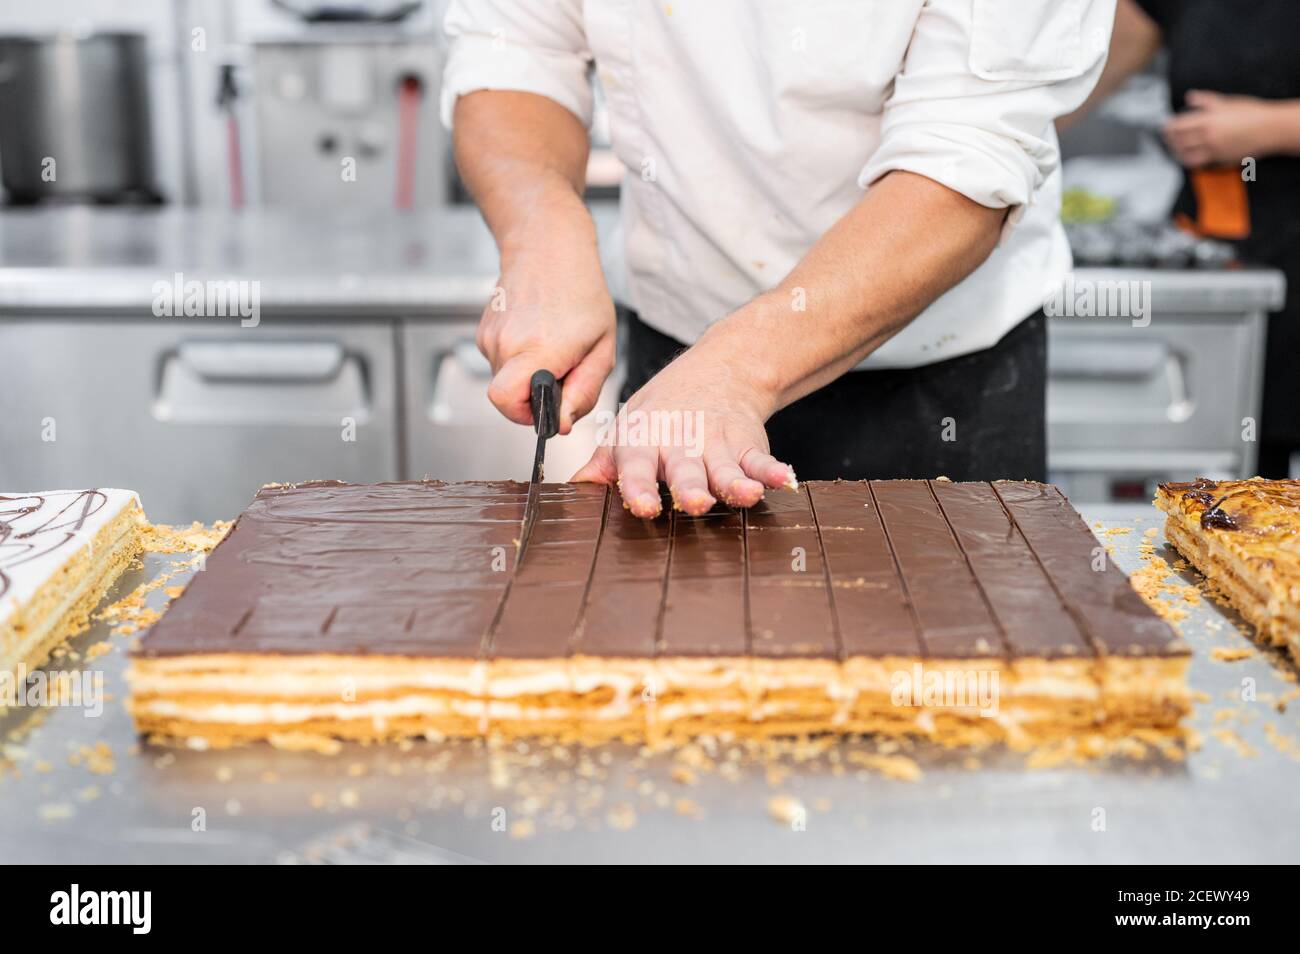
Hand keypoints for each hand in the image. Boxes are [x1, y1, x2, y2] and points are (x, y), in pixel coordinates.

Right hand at [477, 218, 614, 434]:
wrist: (547, 248)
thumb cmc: (582, 294)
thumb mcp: (602, 348)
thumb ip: (584, 391)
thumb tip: (560, 424)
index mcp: (540, 349)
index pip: (507, 402)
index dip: (527, 415)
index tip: (549, 406)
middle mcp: (507, 344)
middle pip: (507, 399)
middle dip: (532, 398)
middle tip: (559, 374)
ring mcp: (491, 337)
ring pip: (504, 381)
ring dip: (527, 376)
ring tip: (552, 347)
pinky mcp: (483, 332)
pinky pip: (499, 363)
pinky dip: (518, 360)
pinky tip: (537, 335)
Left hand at [571, 335, 796, 517]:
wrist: (720, 369)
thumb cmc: (666, 409)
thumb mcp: (629, 428)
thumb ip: (606, 462)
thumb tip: (573, 489)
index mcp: (644, 442)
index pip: (637, 466)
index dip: (639, 487)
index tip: (643, 506)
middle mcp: (680, 443)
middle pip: (685, 469)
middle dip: (689, 487)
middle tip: (694, 503)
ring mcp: (716, 444)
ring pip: (724, 467)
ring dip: (735, 482)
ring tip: (746, 494)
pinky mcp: (747, 444)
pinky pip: (760, 460)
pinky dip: (773, 470)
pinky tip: (784, 480)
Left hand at [1163, 90, 1281, 167]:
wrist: (1270, 128)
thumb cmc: (1251, 113)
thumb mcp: (1227, 101)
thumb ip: (1205, 100)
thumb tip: (1189, 96)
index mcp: (1208, 120)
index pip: (1178, 126)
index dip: (1168, 127)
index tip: (1164, 127)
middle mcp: (1208, 137)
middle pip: (1179, 142)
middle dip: (1169, 141)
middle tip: (1166, 138)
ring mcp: (1213, 150)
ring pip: (1186, 156)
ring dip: (1177, 153)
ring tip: (1174, 150)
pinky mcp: (1220, 160)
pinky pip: (1200, 164)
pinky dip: (1191, 161)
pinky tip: (1189, 158)